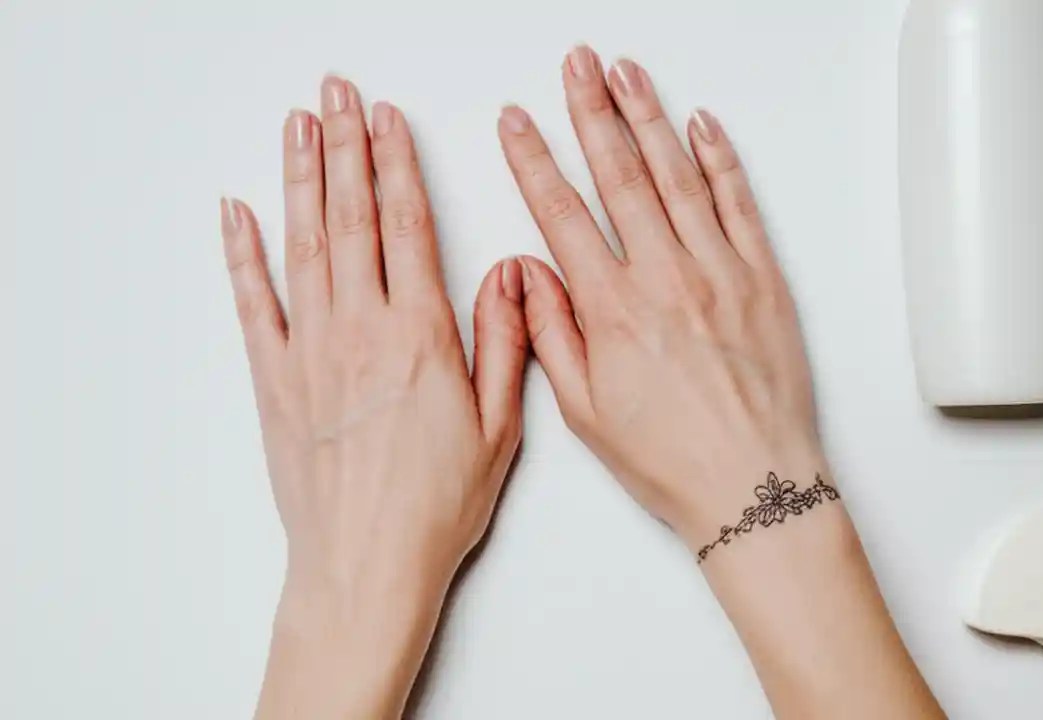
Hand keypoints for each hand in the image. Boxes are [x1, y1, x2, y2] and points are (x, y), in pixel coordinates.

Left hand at [220, 76, 527, 718]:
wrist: (366, 565)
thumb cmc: (436, 506)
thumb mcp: (499, 425)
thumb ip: (505, 340)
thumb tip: (511, 272)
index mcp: (421, 337)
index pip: (407, 228)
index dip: (397, 166)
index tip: (389, 121)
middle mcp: (360, 331)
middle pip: (352, 219)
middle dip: (346, 149)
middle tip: (338, 96)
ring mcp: (310, 352)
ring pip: (303, 245)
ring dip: (301, 179)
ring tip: (299, 128)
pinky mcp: (273, 380)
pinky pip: (253, 303)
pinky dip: (242, 254)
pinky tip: (238, 213)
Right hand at [498, 48, 822, 547]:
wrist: (754, 487)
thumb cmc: (671, 459)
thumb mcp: (584, 411)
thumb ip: (550, 333)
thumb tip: (527, 273)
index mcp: (613, 311)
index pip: (562, 214)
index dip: (534, 160)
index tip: (516, 122)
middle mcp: (666, 278)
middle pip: (621, 174)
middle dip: (592, 110)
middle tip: (577, 65)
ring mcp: (719, 272)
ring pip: (678, 176)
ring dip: (650, 117)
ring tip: (627, 72)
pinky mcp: (763, 279)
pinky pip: (739, 203)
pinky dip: (720, 158)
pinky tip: (701, 124)